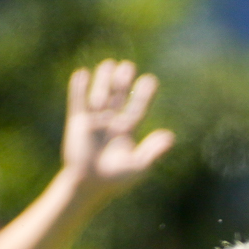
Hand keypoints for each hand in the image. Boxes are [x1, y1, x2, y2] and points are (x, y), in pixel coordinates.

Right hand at [61, 59, 175, 203]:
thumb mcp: (139, 166)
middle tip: (128, 67)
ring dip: (103, 80)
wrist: (90, 185)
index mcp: (127, 130)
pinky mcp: (77, 122)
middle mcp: (111, 122)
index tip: (150, 80)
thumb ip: (153, 151)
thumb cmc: (116, 179)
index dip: (144, 94)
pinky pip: (78, 102)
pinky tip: (82, 73)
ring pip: (100, 95)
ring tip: (109, 64)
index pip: (137, 107)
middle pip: (119, 97)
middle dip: (123, 82)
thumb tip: (170, 136)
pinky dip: (79, 89)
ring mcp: (94, 121)